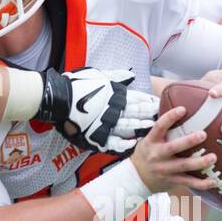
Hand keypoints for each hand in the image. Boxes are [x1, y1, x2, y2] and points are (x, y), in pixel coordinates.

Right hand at [38, 67, 156, 154]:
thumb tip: (130, 75)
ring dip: (141, 129)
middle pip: (138, 114)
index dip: (149, 103)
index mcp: (116, 94)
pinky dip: (124, 144)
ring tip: (152, 130)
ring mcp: (107, 124)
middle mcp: (115, 109)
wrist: (58, 99)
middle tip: (162, 119)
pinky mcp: (98, 136)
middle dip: (150, 116)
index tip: (159, 105)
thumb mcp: (98, 75)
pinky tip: (133, 145)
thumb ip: (117, 77)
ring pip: (130, 128)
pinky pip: (115, 142)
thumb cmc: (77, 84)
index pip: (138, 99)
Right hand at [130, 106, 217, 193]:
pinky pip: (188, 182)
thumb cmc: (148, 153)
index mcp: (151, 141)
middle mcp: (157, 155)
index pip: (159, 127)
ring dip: (199, 162)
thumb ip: (163, 130)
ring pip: (183, 166)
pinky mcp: (171, 181)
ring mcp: (164, 169)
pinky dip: (201, 184)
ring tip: (213, 157)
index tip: (183, 109)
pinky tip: (214, 181)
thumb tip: (183, 108)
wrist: (136, 178)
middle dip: (188, 141)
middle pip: (173, 148)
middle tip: (203, 134)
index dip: (170, 117)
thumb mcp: (149, 140)